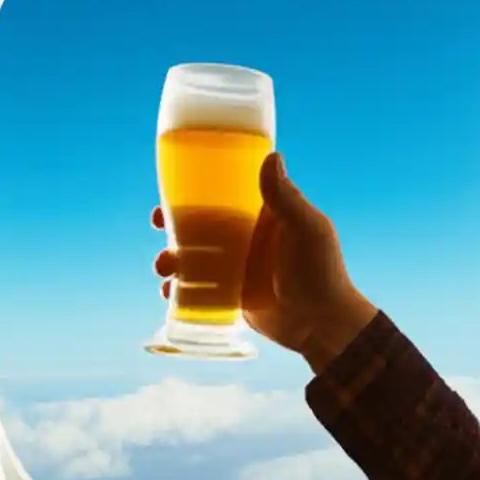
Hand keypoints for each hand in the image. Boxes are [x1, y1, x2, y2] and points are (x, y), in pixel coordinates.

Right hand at [151, 152, 377, 369]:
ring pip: (193, 257)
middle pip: (200, 225)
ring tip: (164, 267)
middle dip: (173, 225)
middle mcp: (247, 239)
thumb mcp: (305, 228)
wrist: (322, 324)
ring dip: (171, 258)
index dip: (195, 191)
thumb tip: (271, 155)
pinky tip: (169, 292)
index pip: (223, 196)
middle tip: (157, 225)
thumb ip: (285, 197)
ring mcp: (237, 268)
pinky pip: (198, 289)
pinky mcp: (231, 296)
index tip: (170, 192)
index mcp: (262, 216)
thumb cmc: (320, 271)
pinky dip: (179, 289)